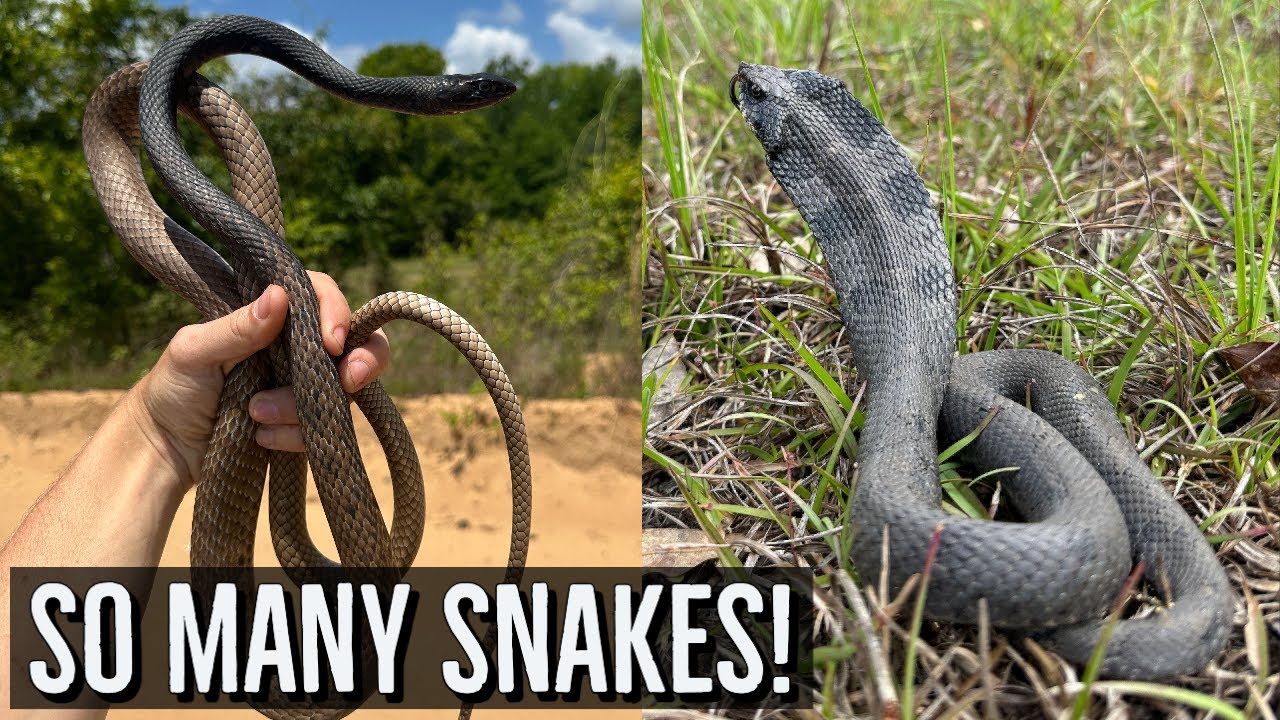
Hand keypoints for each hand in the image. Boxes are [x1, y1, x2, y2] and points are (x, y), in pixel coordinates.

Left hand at [126, 271, 390, 489]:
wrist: (165, 449)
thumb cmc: (172, 389)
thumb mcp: (194, 352)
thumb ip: (236, 327)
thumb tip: (279, 294)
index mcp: (270, 316)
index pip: (320, 294)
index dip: (337, 313)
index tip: (332, 343)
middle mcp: (296, 345)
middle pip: (356, 340)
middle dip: (362, 361)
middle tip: (350, 380)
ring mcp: (303, 384)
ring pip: (340, 390)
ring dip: (304, 408)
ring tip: (257, 415)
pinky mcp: (304, 421)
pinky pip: (324, 428)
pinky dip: (296, 435)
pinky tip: (262, 437)